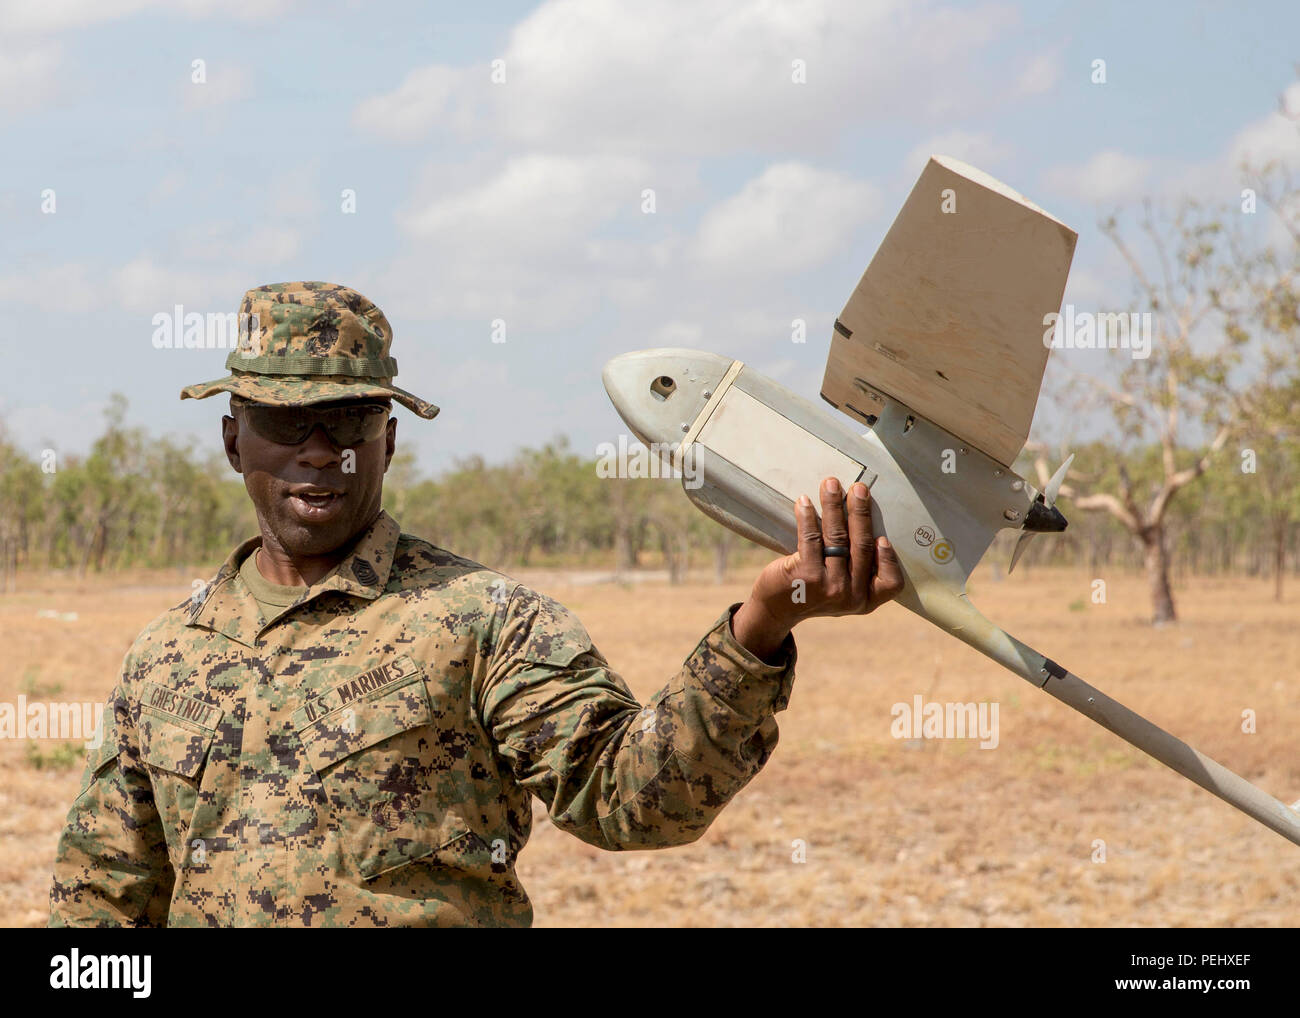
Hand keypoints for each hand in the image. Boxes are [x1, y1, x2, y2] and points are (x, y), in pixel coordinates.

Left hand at [731, 477, 904, 660]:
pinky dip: (808, 516)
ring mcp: (829, 587)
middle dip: (860, 512)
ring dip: (834, 506)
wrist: (777, 609)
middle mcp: (851, 596)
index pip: (891, 583)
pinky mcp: (806, 576)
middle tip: (859, 488)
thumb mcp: (843, 590)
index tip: (883, 537)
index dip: (890, 559)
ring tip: (831, 484)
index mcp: (866, 600)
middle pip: (862, 546)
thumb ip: (858, 568)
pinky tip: (804, 501)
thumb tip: (864, 517)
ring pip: (837, 537)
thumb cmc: (815, 590)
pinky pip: (811, 538)